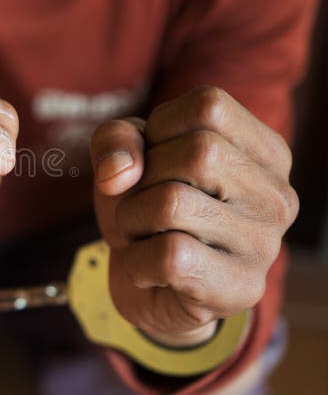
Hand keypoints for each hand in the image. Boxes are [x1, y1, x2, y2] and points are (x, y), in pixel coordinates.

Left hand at [90, 86, 298, 345]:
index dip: (159, 127)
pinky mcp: (241, 289)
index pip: (209, 106)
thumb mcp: (124, 158)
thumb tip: (120, 171)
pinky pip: (168, 256)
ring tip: (142, 235)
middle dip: (143, 176)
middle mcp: (278, 196)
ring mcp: (266, 245)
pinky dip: (136, 261)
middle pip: (198, 152)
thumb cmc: (146, 208)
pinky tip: (147, 270)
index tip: (152, 158)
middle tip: (141, 203)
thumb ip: (116, 140)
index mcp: (265, 153)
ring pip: (174, 203)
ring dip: (131, 219)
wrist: (149, 288)